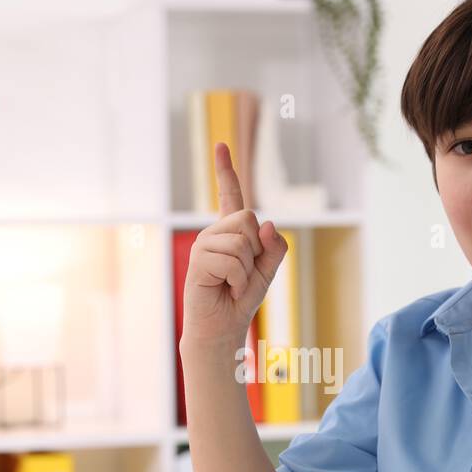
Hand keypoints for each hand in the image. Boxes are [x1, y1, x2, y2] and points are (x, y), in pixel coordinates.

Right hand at [180, 142, 287, 349]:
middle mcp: (214, 233)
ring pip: (241, 241)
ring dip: (246, 270)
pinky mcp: (198, 260)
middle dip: (256, 250)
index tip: (221, 144)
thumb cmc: (241, 299)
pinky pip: (232, 260)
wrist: (222, 327)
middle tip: (243, 274)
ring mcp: (203, 245)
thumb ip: (274, 247)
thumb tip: (266, 223)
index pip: (230, 196)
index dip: (226, 170)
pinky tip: (224, 288)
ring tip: (233, 284)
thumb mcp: (267, 271)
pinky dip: (237, 279)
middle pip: (248, 219)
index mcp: (231, 232)